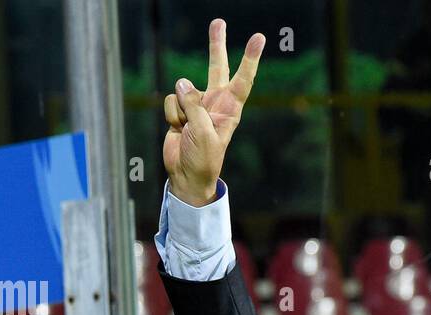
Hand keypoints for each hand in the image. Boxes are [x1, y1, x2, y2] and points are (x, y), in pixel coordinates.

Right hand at [163, 19, 264, 206]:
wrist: (186, 175)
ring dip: (181, 110)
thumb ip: (194, 105)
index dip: (250, 58)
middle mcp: (215, 102)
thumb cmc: (204, 159)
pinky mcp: (180, 110)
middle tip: (218, 22)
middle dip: (216, 45)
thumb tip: (182, 83)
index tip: (259, 38)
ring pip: (183, 90)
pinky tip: (178, 129)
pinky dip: (171, 115)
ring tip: (187, 130)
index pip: (242, 79)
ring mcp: (197, 105)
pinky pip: (171, 100)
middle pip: (216, 67)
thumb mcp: (203, 133)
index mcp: (230, 109)